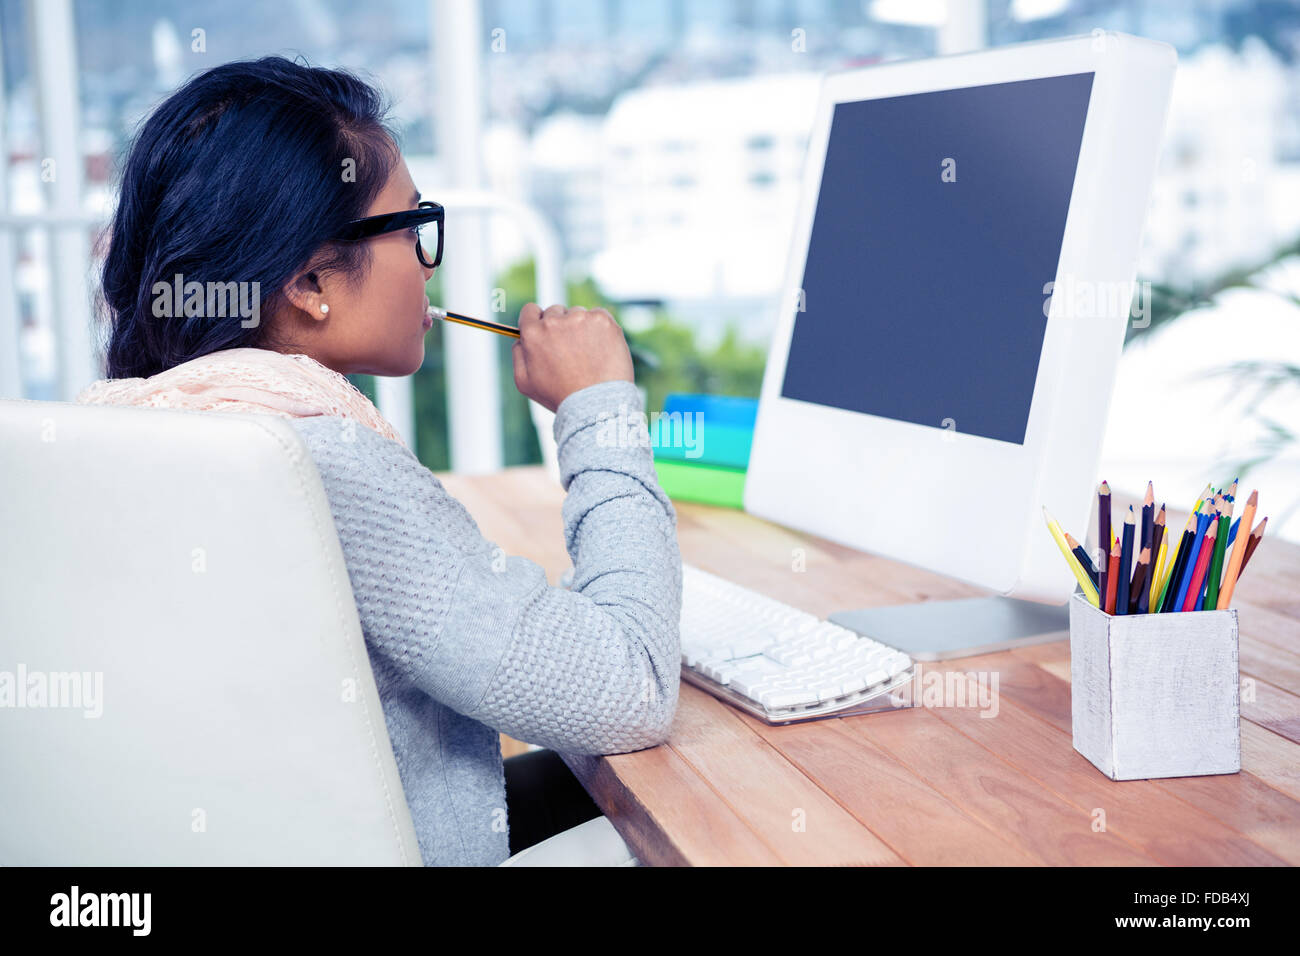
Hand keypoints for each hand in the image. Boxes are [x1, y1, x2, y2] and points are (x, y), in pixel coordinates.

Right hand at [511, 302, 634, 413]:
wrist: (597, 403)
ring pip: (578, 314)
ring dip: (581, 328)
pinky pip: (598, 315)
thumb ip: (518, 355)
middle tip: (571, 351)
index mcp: (533, 333)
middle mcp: (555, 321)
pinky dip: (600, 329)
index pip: (530, 311)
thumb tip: (520, 338)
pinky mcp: (602, 320)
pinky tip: (600, 349)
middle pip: (555, 311)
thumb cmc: (561, 397)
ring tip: (588, 355)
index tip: (546, 331)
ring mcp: (580, 318)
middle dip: (561, 327)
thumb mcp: (525, 382)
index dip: (538, 321)